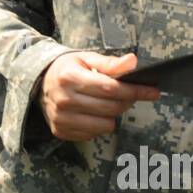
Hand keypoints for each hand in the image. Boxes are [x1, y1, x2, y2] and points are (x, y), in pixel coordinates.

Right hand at [39, 51, 159, 141]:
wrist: (38, 83)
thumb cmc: (67, 68)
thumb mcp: (86, 59)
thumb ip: (110, 63)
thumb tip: (132, 62)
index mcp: (69, 77)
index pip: (111, 89)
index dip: (135, 91)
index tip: (153, 91)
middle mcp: (63, 100)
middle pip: (111, 108)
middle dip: (127, 101)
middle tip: (129, 94)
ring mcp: (61, 118)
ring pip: (105, 125)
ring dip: (113, 115)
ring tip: (107, 103)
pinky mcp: (61, 131)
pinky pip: (94, 134)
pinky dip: (99, 124)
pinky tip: (93, 113)